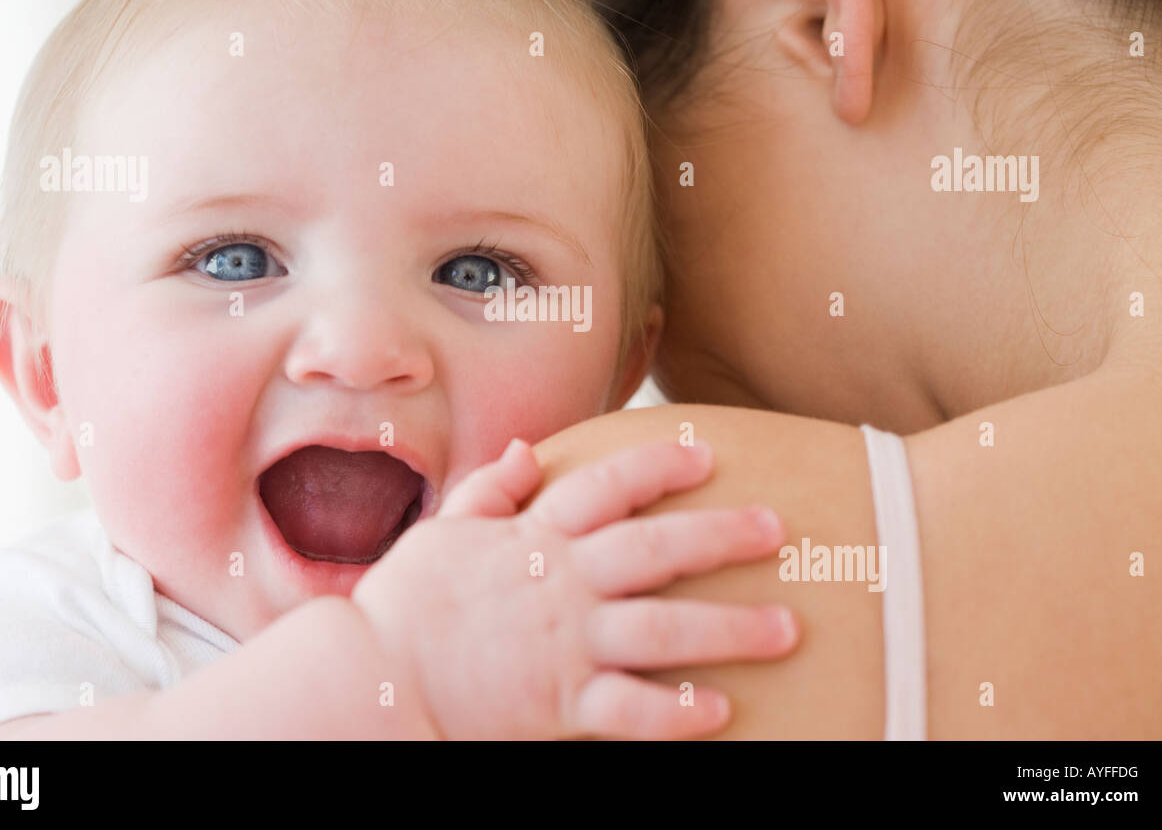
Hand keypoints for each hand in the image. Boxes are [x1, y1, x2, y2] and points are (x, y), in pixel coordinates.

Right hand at [350, 438, 796, 738]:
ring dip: (730, 630)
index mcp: (534, 538)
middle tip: (775, 529)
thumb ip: (492, 487)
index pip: (608, 488)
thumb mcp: (445, 529)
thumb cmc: (406, 603)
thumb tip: (531, 448)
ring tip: (786, 627)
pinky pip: (632, 711)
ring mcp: (568, 645)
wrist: (375, 677)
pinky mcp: (563, 704)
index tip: (705, 456)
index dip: (660, 467)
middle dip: (721, 537)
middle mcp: (563, 586)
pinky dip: (677, 713)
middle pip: (657, 551)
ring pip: (664, 632)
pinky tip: (721, 709)